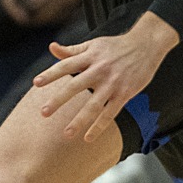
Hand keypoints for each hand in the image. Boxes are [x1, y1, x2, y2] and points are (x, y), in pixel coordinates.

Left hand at [32, 13, 177, 142]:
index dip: (51, 74)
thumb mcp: (94, 44)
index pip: (66, 65)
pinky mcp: (124, 94)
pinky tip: (88, 138)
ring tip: (66, 134)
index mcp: (90, 56)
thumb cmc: (117, 46)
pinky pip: (110, 113)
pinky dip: (99, 127)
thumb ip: (72, 50)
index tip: (36, 83)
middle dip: (59, 100)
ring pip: (93, 105)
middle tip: (43, 113)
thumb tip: (51, 48)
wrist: (146, 44)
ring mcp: (112, 83)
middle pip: (75, 86)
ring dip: (79, 120)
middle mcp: (99, 70)